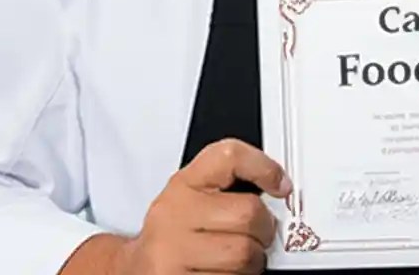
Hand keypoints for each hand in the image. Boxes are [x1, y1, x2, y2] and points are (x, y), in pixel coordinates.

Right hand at [118, 138, 291, 273]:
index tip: (280, 185)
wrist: (138, 269)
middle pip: (248, 213)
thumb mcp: (193, 197)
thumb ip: (230, 186)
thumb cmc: (175, 233)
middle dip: (264, 229)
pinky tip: (222, 273)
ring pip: (244, 254)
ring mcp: (173, 251)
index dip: (263, 167)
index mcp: (183, 185)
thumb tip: (279, 187)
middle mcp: (174, 214)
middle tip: (258, 235)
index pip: (229, 157)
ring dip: (253, 262)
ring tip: (237, 259)